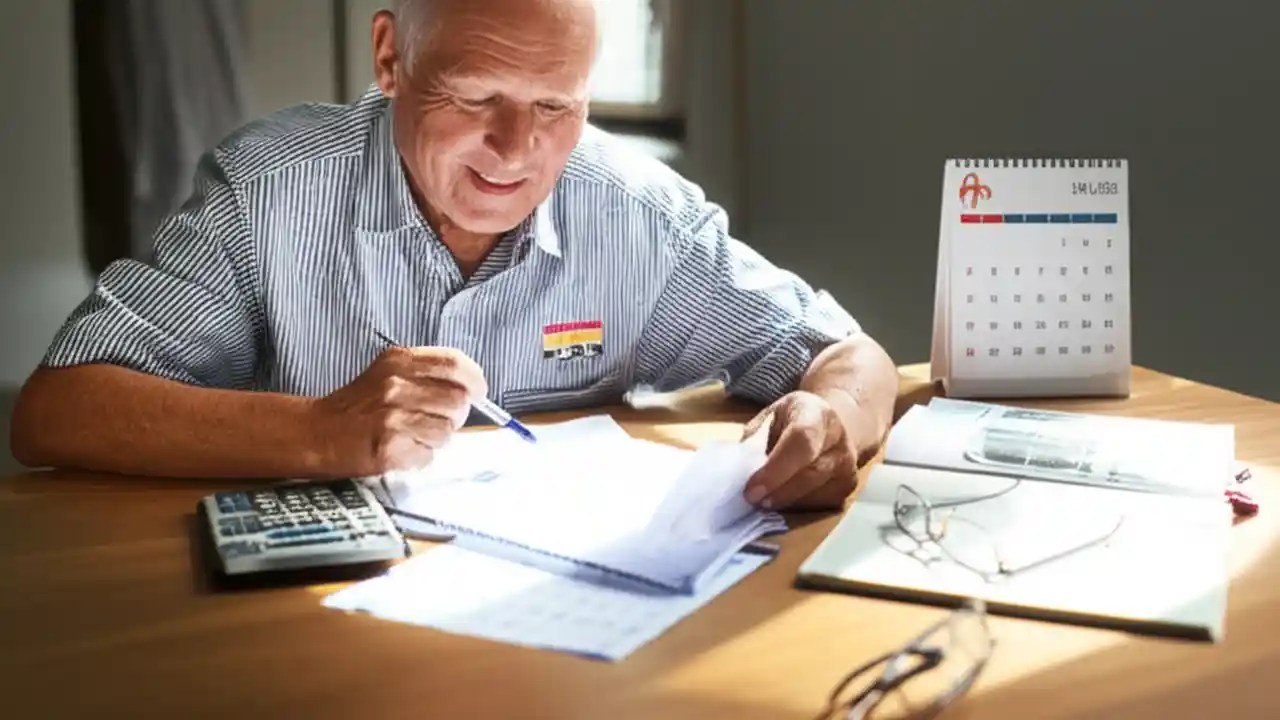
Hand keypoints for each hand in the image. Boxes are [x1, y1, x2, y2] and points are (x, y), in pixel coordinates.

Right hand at [309, 346, 486, 474]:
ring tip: (412, 436)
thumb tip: (472, 390)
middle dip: (455, 416)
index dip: (474, 379)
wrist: (316, 433)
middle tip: (434, 421)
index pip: (454, 363)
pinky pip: (427, 456)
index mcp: (398, 361)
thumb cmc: (358, 406)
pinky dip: (420, 457)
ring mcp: (392, 417)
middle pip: (458, 401)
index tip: (479, 392)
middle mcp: (396, 385)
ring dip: (436, 439)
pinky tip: (400, 450)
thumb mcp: (388, 374)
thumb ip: (426, 375)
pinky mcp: (388, 447)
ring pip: (446, 432)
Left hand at [741, 391, 857, 510]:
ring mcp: (848, 465)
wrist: (830, 424)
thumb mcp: (770, 417)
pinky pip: (820, 504)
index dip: (775, 469)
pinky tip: (783, 499)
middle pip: (811, 473)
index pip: (801, 441)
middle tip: (752, 500)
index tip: (752, 489)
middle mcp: (839, 439)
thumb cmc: (791, 420)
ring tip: (763, 500)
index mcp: (816, 413)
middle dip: (778, 491)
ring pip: (815, 493)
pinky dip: (797, 506)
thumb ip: (756, 439)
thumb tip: (740, 471)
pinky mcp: (849, 487)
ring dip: (785, 501)